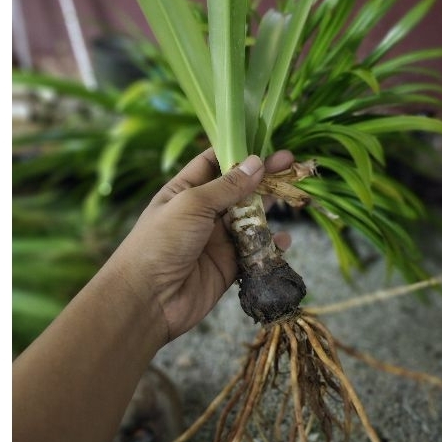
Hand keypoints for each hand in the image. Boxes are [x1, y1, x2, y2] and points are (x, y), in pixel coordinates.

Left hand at [106, 148, 293, 344]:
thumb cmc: (160, 242)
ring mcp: (216, 240)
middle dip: (264, 178)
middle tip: (291, 164)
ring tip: (294, 198)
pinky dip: (269, 247)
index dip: (238, 151)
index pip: (214, 162)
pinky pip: (254, 252)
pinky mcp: (227, 266)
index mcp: (185, 191)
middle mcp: (202, 213)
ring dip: (270, 211)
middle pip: (239, 190)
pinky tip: (282, 240)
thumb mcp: (192, 204)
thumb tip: (256, 162)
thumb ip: (227, 186)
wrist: (147, 299)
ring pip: (250, 220)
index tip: (265, 142)